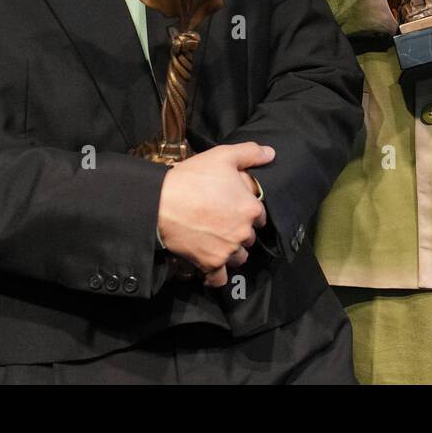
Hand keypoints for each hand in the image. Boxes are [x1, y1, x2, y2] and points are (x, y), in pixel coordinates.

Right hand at [156, 142, 272, 286]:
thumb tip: (271, 153)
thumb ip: (251, 153)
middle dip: (240, 232)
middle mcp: (243, 232)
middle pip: (250, 238)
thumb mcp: (223, 156)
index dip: (249, 211)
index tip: (236, 208)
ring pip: (238, 257)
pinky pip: (220, 279)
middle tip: (224, 223)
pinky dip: (217, 276)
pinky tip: (212, 268)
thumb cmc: (193, 178)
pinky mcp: (210, 264)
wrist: (161, 202)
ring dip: (232, 252)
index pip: (260, 216)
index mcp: (251, 208)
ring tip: (218, 243)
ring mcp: (227, 250)